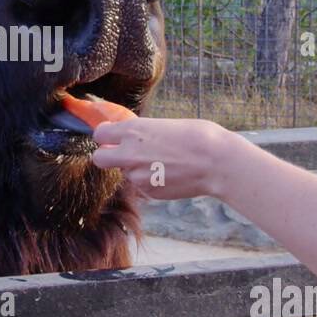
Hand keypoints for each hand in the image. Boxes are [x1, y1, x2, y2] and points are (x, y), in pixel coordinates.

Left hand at [91, 118, 243, 200]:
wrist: (217, 162)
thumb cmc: (197, 136)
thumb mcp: (163, 125)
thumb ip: (141, 132)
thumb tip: (127, 135)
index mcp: (133, 131)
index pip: (99, 134)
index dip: (106, 136)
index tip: (112, 137)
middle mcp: (129, 154)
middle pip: (99, 158)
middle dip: (106, 156)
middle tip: (121, 154)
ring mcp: (137, 175)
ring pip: (125, 173)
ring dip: (136, 169)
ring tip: (164, 162)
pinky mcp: (148, 192)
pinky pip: (142, 186)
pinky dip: (151, 181)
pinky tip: (171, 174)